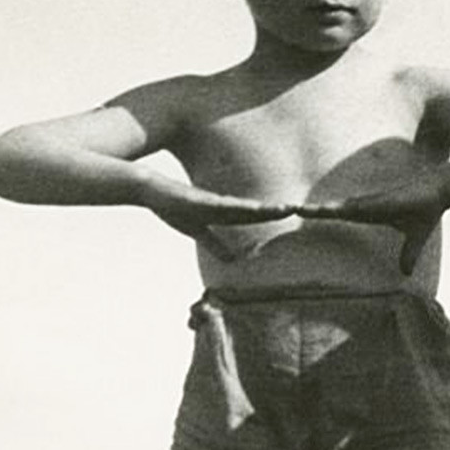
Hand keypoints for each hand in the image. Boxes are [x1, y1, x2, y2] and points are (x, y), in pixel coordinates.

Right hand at [138, 181, 295, 261]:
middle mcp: (221, 204)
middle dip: (275, 210)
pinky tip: (250, 208)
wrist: (150, 189)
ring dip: (263, 208)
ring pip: (242, 206)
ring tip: (283, 208)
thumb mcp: (197, 231)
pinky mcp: (198, 200)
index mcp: (223, 211)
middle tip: (298, 209)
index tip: (292, 214)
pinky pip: (221, 205)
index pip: (253, 216)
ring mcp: (211, 201)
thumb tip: (233, 259)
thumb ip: (215, 244)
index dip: (272, 215)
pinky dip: (237, 208)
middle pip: (254, 209)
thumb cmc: (174, 207)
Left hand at [297, 172, 447, 274]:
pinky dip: (341, 208)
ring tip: (298, 210)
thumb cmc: (425, 211)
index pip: (337, 215)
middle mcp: (365, 207)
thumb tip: (407, 273)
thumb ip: (408, 254)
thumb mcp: (415, 240)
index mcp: (368, 213)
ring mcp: (371, 203)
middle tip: (287, 210)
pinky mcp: (381, 201)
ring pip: (339, 207)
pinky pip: (357, 206)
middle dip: (311, 211)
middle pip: (331, 209)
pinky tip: (327, 209)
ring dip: (320, 209)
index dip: (320, 215)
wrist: (438, 193)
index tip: (300, 215)